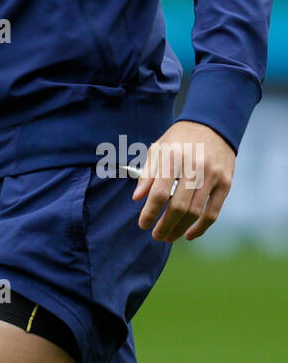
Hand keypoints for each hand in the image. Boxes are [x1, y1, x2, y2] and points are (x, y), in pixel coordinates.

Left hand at [132, 121, 234, 241]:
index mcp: (173, 157)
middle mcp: (194, 167)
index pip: (159, 193)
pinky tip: (189, 234)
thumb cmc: (179, 140)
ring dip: (181, 229)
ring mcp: (213, 176)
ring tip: (169, 236)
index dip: (150, 213)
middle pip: (178, 206)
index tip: (143, 224)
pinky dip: (201, 228)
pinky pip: (213, 212)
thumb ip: (147, 173)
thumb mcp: (158, 149)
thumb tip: (137, 198)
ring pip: (195, 212)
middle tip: (156, 236)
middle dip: (165, 225)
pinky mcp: (225, 183)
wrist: (212, 125)